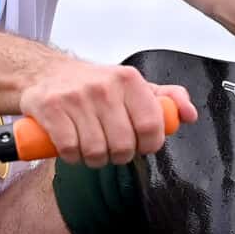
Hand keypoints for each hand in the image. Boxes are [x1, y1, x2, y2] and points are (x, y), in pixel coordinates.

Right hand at [19, 63, 197, 167]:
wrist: (45, 73)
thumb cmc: (93, 84)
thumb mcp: (132, 85)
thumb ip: (167, 98)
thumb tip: (189, 115)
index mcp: (129, 79)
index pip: (152, 125)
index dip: (148, 145)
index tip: (140, 145)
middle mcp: (104, 86)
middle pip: (124, 145)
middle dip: (119, 156)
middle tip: (112, 149)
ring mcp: (76, 97)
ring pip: (96, 151)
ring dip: (94, 160)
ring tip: (91, 148)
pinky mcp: (51, 109)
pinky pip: (70, 150)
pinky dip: (72, 157)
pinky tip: (72, 147)